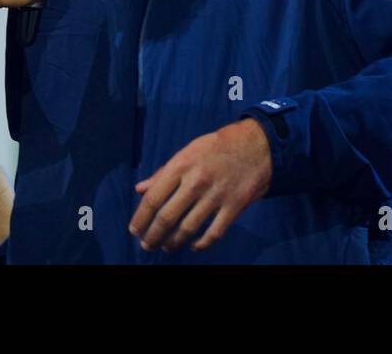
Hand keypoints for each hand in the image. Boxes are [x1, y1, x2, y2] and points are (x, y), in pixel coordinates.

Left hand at [129, 118, 272, 252]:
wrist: (257, 145)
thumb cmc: (218, 147)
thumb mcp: (188, 151)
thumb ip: (164, 172)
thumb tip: (140, 189)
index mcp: (182, 165)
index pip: (154, 198)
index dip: (141, 218)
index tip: (134, 230)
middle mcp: (196, 182)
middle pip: (167, 217)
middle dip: (153, 236)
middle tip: (147, 244)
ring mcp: (216, 196)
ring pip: (188, 229)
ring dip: (173, 242)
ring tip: (166, 246)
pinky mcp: (234, 207)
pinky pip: (213, 233)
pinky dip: (201, 244)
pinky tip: (193, 246)